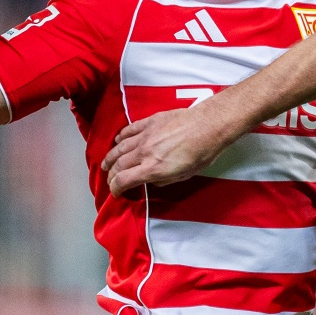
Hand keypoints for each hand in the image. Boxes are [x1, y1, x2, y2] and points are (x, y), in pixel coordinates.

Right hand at [102, 104, 236, 193]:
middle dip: (111, 175)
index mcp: (153, 168)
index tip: (116, 192)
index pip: (123, 180)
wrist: (209, 125)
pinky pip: (129, 130)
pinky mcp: (149, 122)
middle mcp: (144, 152)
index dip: (116, 188)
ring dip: (110, 157)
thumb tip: (152, 181)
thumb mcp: (186, 174)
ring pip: (119, 147)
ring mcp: (145, 135)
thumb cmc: (203, 152)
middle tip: (109, 179)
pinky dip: (120, 137)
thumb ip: (165, 179)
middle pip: (118, 164)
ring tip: (106, 163)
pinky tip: (118, 141)